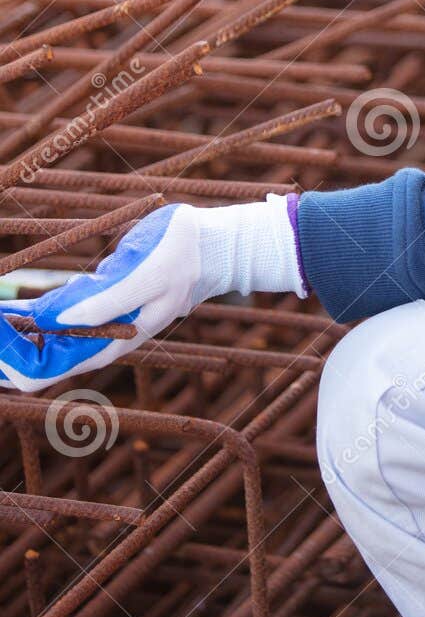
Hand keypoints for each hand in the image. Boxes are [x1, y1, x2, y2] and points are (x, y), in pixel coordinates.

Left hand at [0, 194, 302, 391]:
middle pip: (41, 361)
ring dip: (16, 334)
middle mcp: (103, 337)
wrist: (211, 246)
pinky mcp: (103, 302)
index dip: (14, 361)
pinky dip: (32, 316)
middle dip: (9, 350)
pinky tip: (12, 309)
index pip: (49, 369)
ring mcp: (102, 322)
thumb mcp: (146, 276)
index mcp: (113, 339)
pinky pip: (59, 319)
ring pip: (46, 341)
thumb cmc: (182, 257)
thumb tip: (58, 320)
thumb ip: (105, 300)